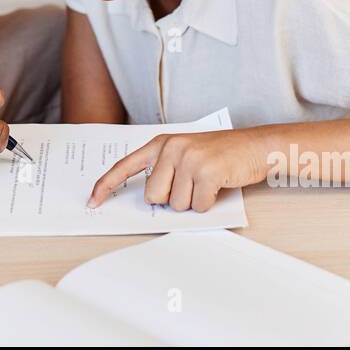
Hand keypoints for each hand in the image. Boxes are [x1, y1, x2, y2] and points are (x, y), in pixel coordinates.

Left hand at [87, 129, 267, 212]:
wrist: (256, 146)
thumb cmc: (221, 154)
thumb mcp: (186, 153)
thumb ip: (164, 169)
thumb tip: (149, 199)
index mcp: (161, 143)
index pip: (125, 166)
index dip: (106, 185)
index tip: (93, 201)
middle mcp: (171, 148)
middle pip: (154, 196)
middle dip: (172, 199)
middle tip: (191, 185)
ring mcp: (189, 159)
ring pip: (176, 204)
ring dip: (193, 201)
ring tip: (207, 183)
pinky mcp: (207, 172)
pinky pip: (198, 205)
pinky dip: (209, 203)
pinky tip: (218, 186)